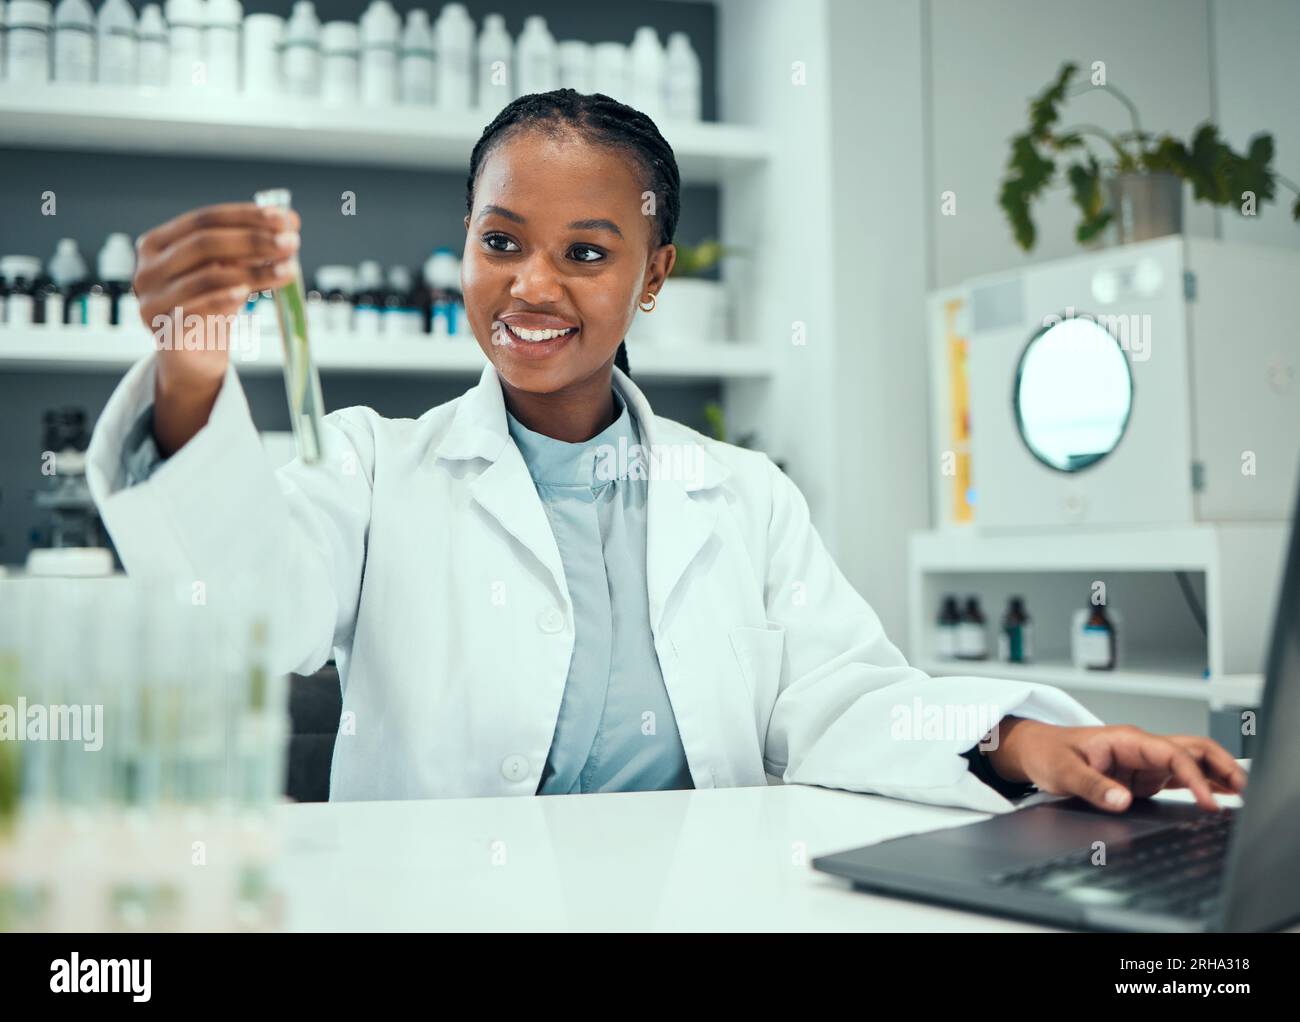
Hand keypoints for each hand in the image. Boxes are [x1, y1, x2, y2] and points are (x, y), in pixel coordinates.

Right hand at [133, 202, 300, 453]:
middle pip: (204, 243)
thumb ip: (252, 247)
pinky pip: (196, 309)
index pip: (205, 219)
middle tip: (291, 244)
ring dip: (253, 271)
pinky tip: (247, 293)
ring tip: (287, 270)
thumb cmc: (212, 306)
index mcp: (159, 243)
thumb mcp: (230, 271)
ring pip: (206, 276)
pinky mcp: (162, 329)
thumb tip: (290, 220)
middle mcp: (149, 267)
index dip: (246, 217)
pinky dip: (224, 299)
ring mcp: (151, 299)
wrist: (193, 357)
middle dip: (254, 241)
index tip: (284, 219)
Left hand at [984, 718, 1246, 812]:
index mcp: (1126, 740)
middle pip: (1192, 749)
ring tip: (1240, 793)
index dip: (1194, 777)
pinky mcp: (1141, 778)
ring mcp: (1143, 763)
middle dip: (1220, 765)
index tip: (1207, 801)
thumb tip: (1121, 801)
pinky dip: (1199, 786)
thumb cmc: (1047, 753)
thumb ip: (1091, 785)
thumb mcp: (1062, 771)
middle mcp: (1140, 748)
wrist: (1035, 751)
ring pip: (1190, 763)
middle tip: (1243, 788)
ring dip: (1215, 775)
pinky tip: (1214, 797)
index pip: (1172, 754)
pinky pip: (1177, 779)